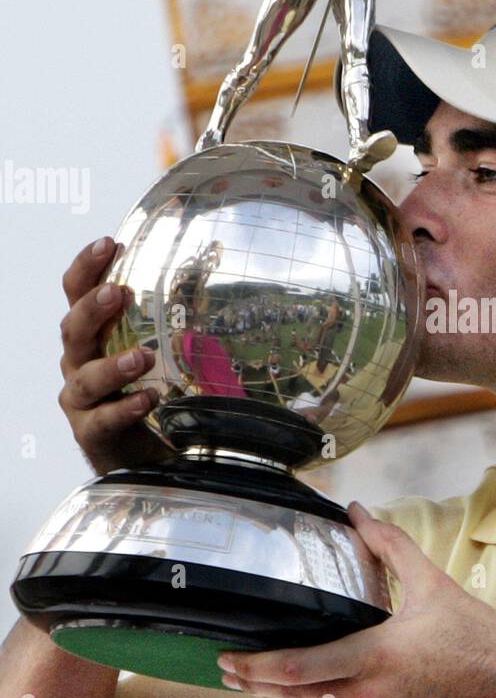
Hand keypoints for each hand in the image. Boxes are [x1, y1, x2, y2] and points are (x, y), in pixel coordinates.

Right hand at [58, 236, 168, 475]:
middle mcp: (80, 362)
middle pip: (73, 330)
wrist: (145, 453)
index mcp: (94, 334)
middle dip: (93, 309)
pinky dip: (125, 408)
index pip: (78, 293)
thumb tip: (221, 273)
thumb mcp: (164, 349)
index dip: (87, 267)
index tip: (109, 244)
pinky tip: (149, 398)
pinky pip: (104, 419)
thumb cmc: (154, 390)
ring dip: (114, 365)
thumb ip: (177, 319)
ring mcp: (82, 399)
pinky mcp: (92, 432)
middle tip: (119, 293)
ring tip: (143, 356)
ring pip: (86, 378)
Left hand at [216, 502, 495, 697]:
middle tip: (230, 669)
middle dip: (256, 683)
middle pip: (291, 697)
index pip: (293, 670)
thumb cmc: (483, 648)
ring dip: (294, 695)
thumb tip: (359, 511)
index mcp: (373, 659)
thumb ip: (390, 546)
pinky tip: (342, 688)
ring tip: (270, 677)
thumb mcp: (436, 587)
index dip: (252, 667)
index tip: (227, 658)